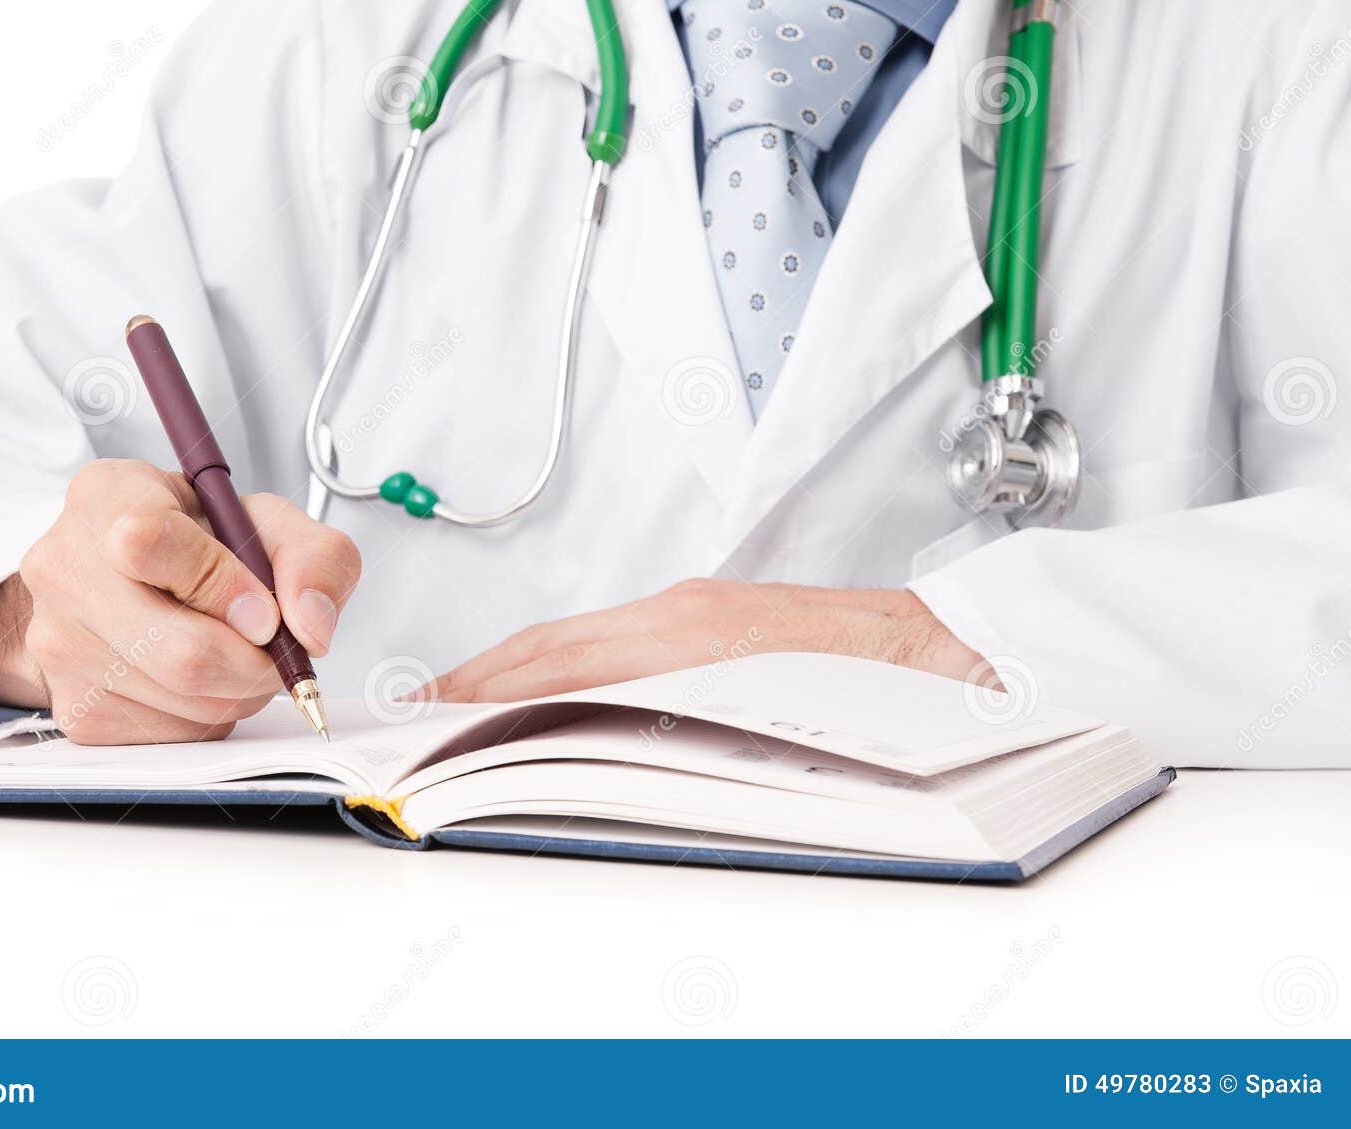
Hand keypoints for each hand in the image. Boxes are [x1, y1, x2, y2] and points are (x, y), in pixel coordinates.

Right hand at [0, 459, 360, 743]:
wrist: (126, 582)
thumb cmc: (199, 543)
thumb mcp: (269, 522)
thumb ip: (314, 558)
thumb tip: (312, 629)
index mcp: (105, 497)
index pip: (148, 543)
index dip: (222, 587)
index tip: (264, 611)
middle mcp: (65, 568)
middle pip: (179, 651)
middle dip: (255, 661)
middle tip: (273, 647)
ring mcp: (58, 644)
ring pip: (185, 699)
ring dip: (239, 689)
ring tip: (236, 652)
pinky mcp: (74, 708)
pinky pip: (171, 734)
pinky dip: (209, 714)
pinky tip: (201, 679)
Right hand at [427, 579, 987, 702]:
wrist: (958, 648)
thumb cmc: (891, 694)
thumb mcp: (783, 727)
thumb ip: (682, 735)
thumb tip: (602, 753)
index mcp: (694, 637)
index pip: (560, 666)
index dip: (488, 693)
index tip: (436, 719)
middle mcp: (686, 611)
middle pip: (552, 642)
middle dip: (477, 676)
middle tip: (421, 713)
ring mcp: (696, 606)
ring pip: (578, 634)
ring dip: (513, 667)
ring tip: (464, 703)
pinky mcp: (711, 612)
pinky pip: (612, 633)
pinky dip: (559, 659)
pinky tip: (546, 686)